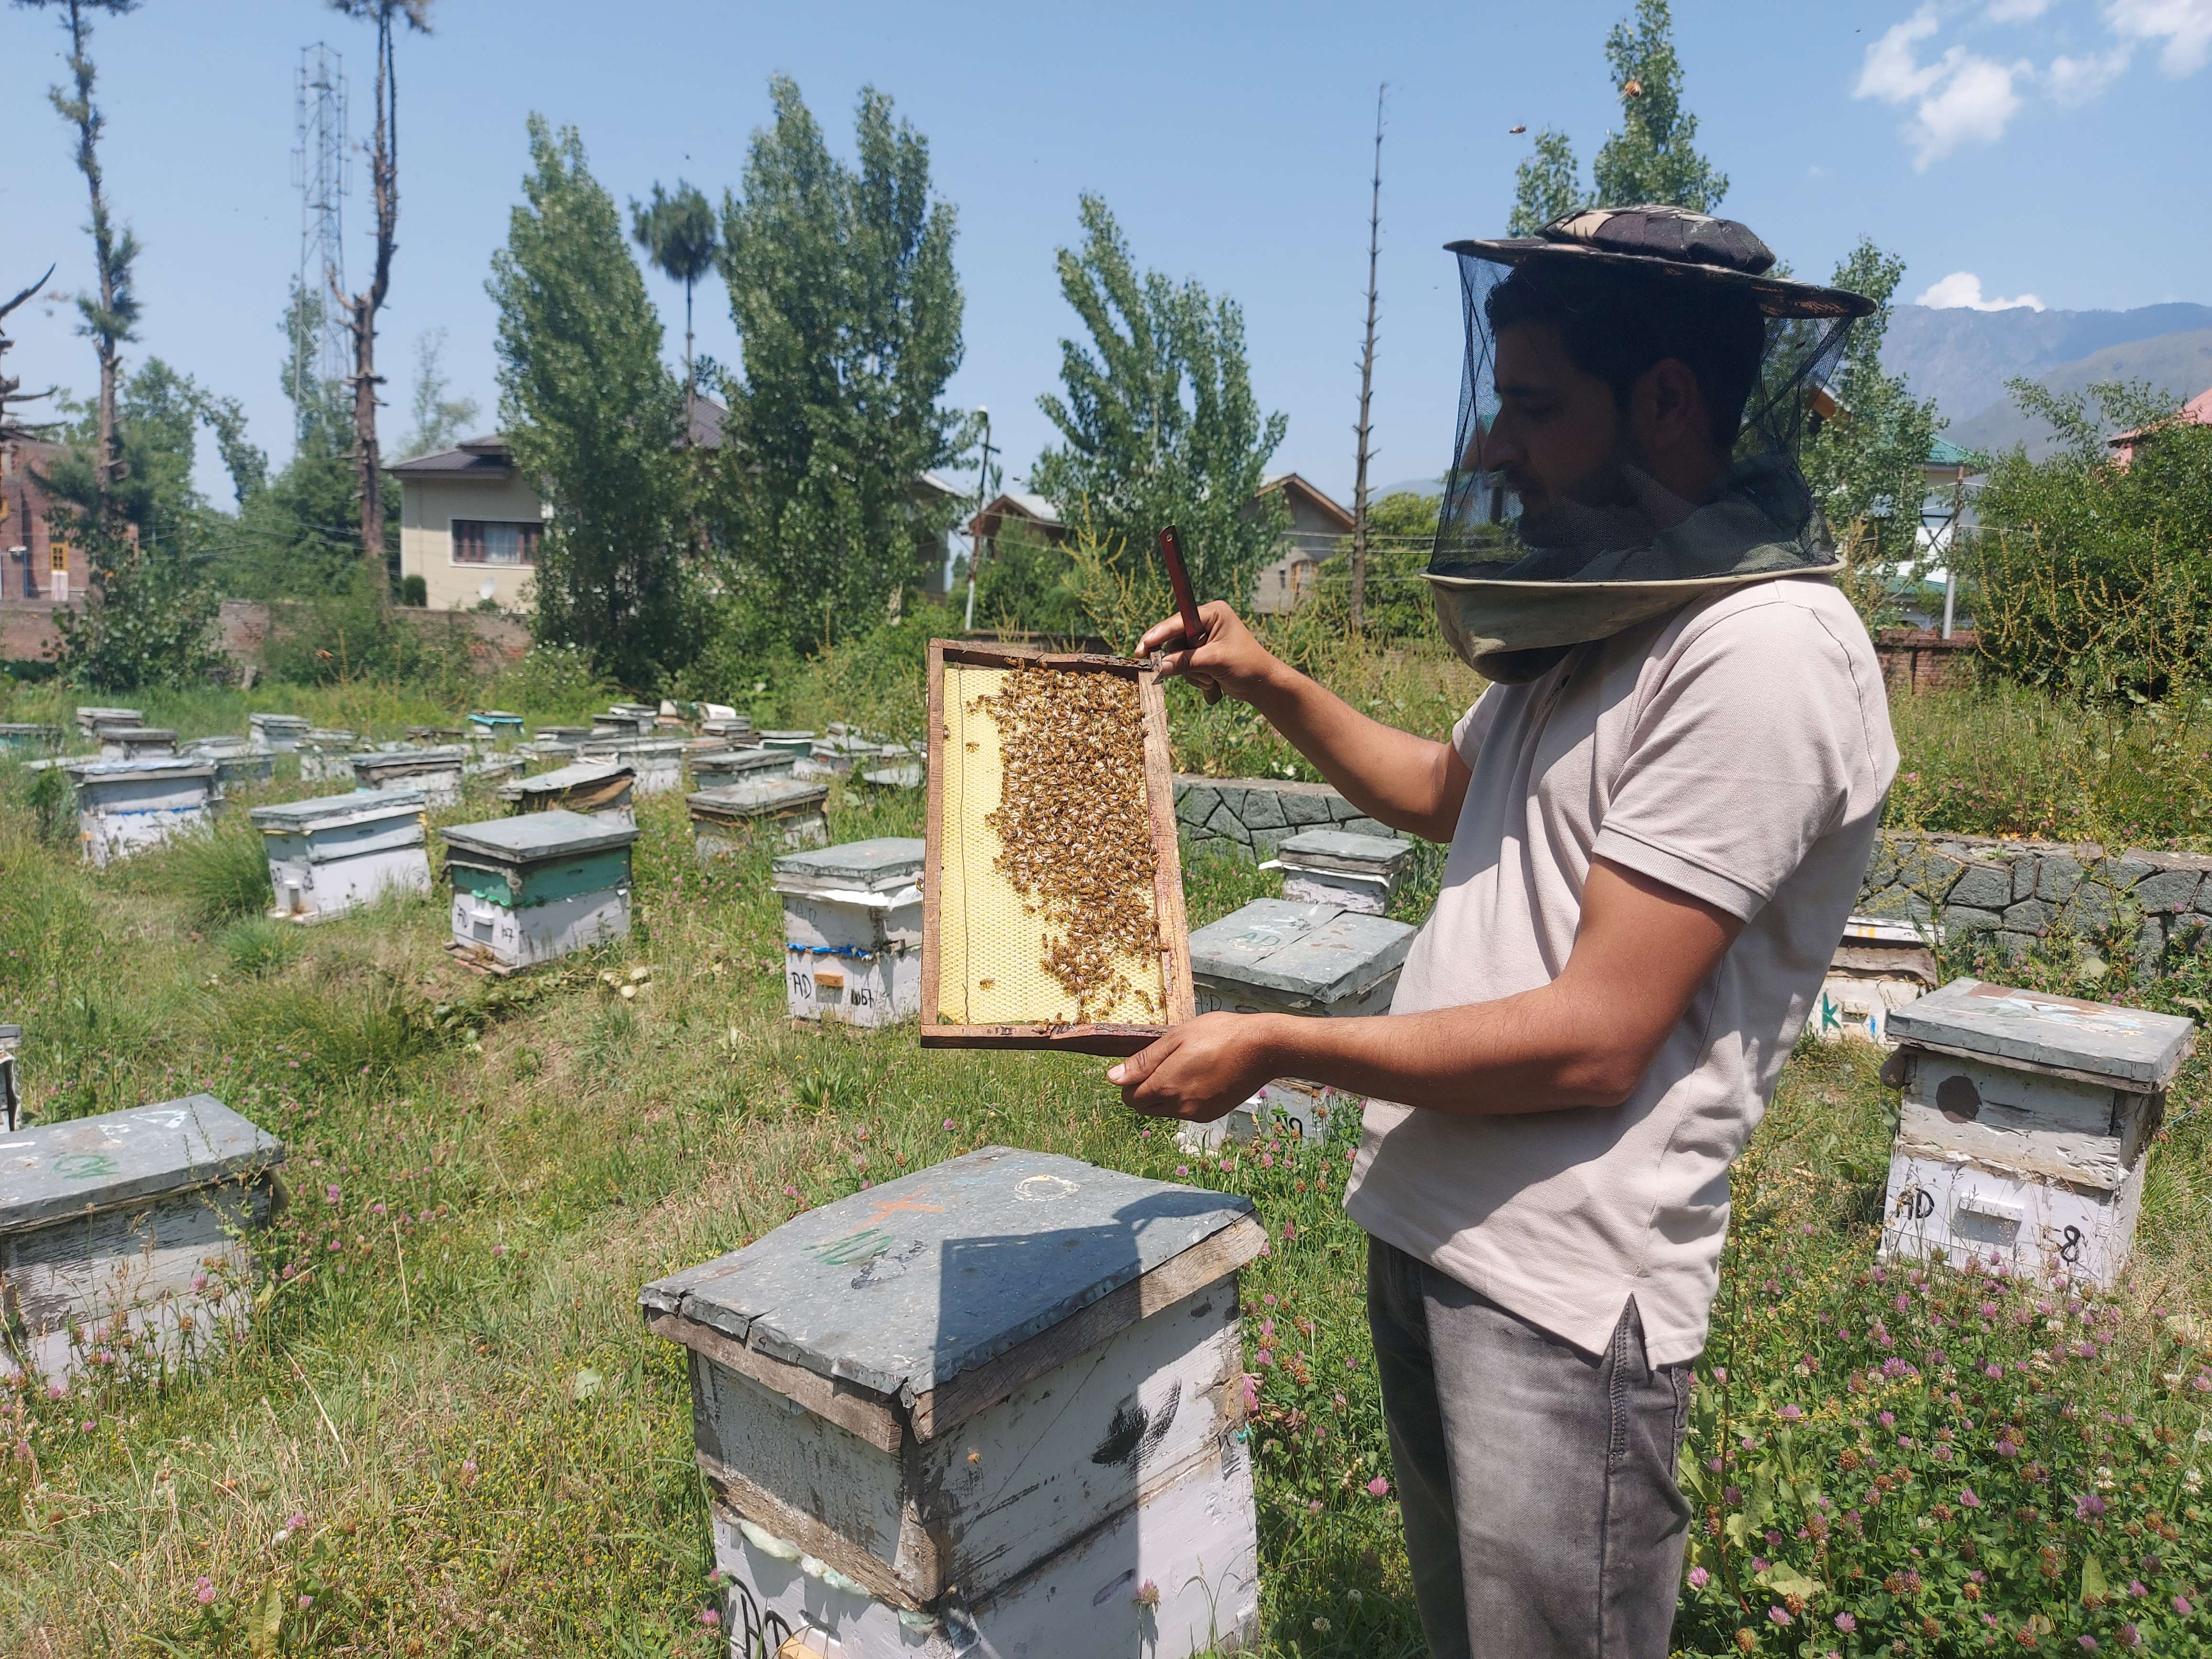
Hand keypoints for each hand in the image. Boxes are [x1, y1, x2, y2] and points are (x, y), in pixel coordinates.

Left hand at [1107, 1012, 1283, 1121]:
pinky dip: (1183, 1100)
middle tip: (1161, 1065)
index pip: (1129, 1097)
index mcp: (1166, 1086)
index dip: (1129, 1082)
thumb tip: (1112, 1078)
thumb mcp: (1177, 1038)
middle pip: (1144, 1108)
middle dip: (1143, 1091)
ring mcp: (1197, 1114)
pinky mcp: (1212, 1115)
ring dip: (1163, 1096)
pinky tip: (1198, 1078)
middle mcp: (1179, 1107)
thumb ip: (1144, 1061)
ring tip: (1182, 1068)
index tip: (1143, 1064)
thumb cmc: (1219, 1034)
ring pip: (1164, 1112)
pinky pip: (1185, 1112)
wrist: (1263, 1049)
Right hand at [1137, 602, 1280, 704]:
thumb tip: (1159, 667)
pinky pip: (1183, 666)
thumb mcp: (1215, 661)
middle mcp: (1205, 623)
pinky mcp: (1201, 655)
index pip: (1178, 621)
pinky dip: (1193, 677)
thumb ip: (1186, 662)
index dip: (1159, 634)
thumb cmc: (1247, 666)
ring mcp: (1203, 640)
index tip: (1144, 646)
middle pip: (1175, 640)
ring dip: (1190, 672)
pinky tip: (1210, 682)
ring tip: (1210, 679)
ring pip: (1177, 656)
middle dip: (1181, 661)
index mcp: (1212, 613)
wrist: (1262, 684)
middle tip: (1186, 673)